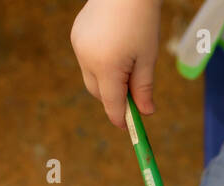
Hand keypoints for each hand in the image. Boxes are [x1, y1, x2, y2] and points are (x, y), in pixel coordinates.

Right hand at [71, 0, 161, 125]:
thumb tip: (146, 113)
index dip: (121, 119)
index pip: (111, 104)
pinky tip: (115, 49)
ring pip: (92, 77)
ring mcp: (78, 46)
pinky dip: (100, 64)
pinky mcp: (76, 35)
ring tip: (128, 63)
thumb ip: (144, 88)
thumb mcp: (147, 57)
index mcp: (106, 66)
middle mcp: (87, 58)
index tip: (129, 128)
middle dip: (114, 98)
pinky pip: (87, 60)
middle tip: (135, 95)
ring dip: (107, 80)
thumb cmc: (141, 20)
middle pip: (99, 93)